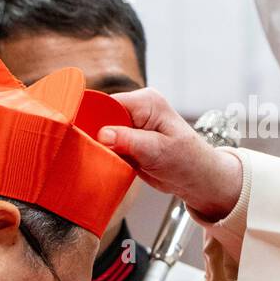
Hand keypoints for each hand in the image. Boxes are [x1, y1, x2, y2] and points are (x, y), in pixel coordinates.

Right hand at [99, 88, 243, 220]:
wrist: (196, 179)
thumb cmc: (188, 161)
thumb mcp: (158, 150)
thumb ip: (129, 141)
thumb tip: (102, 134)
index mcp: (146, 102)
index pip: (108, 103)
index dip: (93, 118)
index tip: (83, 135)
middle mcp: (137, 110)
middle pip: (101, 117)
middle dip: (94, 135)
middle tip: (89, 152)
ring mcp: (131, 126)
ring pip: (100, 132)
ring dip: (98, 147)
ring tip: (99, 159)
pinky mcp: (127, 141)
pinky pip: (106, 145)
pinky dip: (104, 155)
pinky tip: (105, 163)